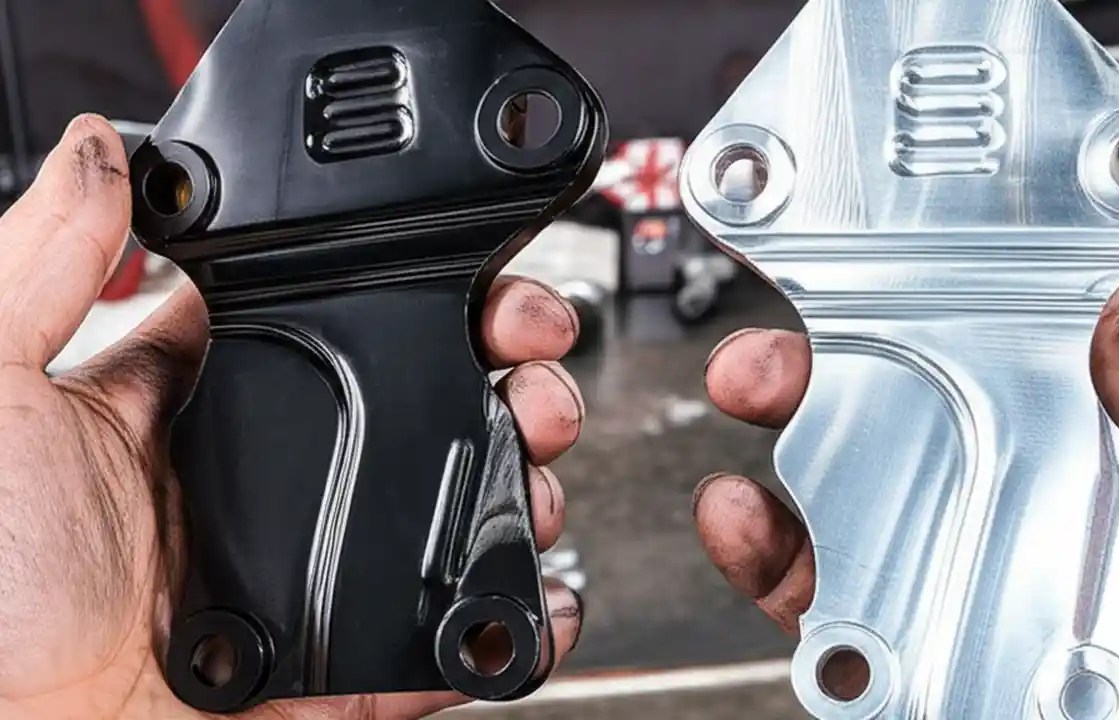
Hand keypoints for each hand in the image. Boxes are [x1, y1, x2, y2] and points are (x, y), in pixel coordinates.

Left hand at [0, 116, 584, 718]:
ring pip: (441, 513)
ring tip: (539, 459)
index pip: (321, 319)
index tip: (468, 268)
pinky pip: (436, 645)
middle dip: (495, 371)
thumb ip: (42, 268)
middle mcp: (253, 486)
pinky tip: (539, 592)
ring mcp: (299, 579)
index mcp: (182, 409)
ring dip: (516, 479)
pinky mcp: (327, 675)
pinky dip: (508, 623)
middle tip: (530, 357)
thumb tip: (100, 148)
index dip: (405, 286)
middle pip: (410, 406)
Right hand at [697, 291, 1118, 716]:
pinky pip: (850, 628)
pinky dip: (785, 585)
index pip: (1043, 360)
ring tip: (746, 427)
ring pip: (871, 525)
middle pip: (928, 431)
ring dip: (787, 474)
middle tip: (774, 358)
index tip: (884, 277)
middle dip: (833, 380)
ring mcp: (1006, 607)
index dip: (957, 309)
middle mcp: (1076, 533)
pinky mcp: (959, 682)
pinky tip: (758, 539)